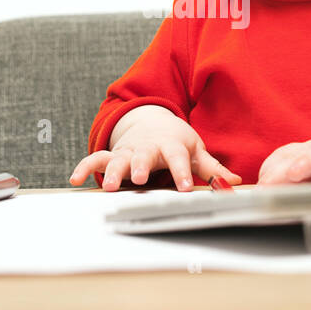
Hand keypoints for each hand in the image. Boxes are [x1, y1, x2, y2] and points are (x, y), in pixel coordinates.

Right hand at [69, 105, 242, 191]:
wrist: (151, 121)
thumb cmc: (176, 140)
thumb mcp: (195, 150)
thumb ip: (213, 169)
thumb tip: (236, 182)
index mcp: (172, 145)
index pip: (179, 158)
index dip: (183, 173)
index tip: (185, 188)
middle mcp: (148, 147)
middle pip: (145, 156)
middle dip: (141, 166)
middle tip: (139, 178)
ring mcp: (129, 150)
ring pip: (119, 159)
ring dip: (114, 171)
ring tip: (110, 186)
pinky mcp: (114, 154)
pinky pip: (97, 159)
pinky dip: (85, 168)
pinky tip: (75, 179)